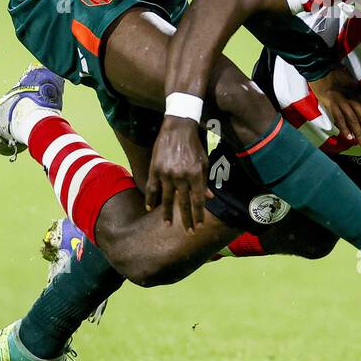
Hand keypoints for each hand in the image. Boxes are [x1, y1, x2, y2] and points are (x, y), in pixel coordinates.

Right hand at [146, 116, 212, 231]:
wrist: (178, 127)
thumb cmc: (194, 145)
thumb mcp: (204, 162)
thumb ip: (205, 180)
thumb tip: (210, 198)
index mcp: (196, 174)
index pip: (198, 200)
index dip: (198, 215)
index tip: (199, 226)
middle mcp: (181, 176)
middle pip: (183, 203)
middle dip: (186, 220)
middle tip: (188, 232)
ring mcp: (166, 173)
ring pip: (166, 199)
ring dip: (167, 214)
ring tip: (168, 225)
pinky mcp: (155, 169)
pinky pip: (152, 188)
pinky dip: (151, 199)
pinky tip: (150, 208)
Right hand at [309, 66, 360, 147]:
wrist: (320, 68)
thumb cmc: (334, 74)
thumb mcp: (350, 81)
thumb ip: (358, 91)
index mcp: (357, 93)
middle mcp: (352, 98)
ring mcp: (342, 101)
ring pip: (353, 120)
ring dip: (358, 133)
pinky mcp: (331, 103)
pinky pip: (339, 118)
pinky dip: (344, 128)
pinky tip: (349, 137)